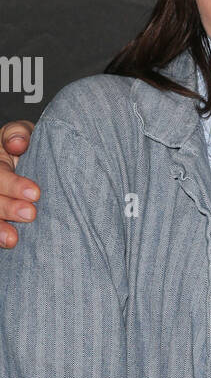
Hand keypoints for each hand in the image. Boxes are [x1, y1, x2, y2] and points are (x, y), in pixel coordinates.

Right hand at [0, 120, 37, 247]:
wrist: (29, 159)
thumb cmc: (27, 145)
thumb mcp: (22, 134)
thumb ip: (19, 134)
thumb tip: (17, 143)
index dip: (13, 184)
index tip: (35, 194)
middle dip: (7, 207)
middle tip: (30, 214)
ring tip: (12, 239)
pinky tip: (7, 243)